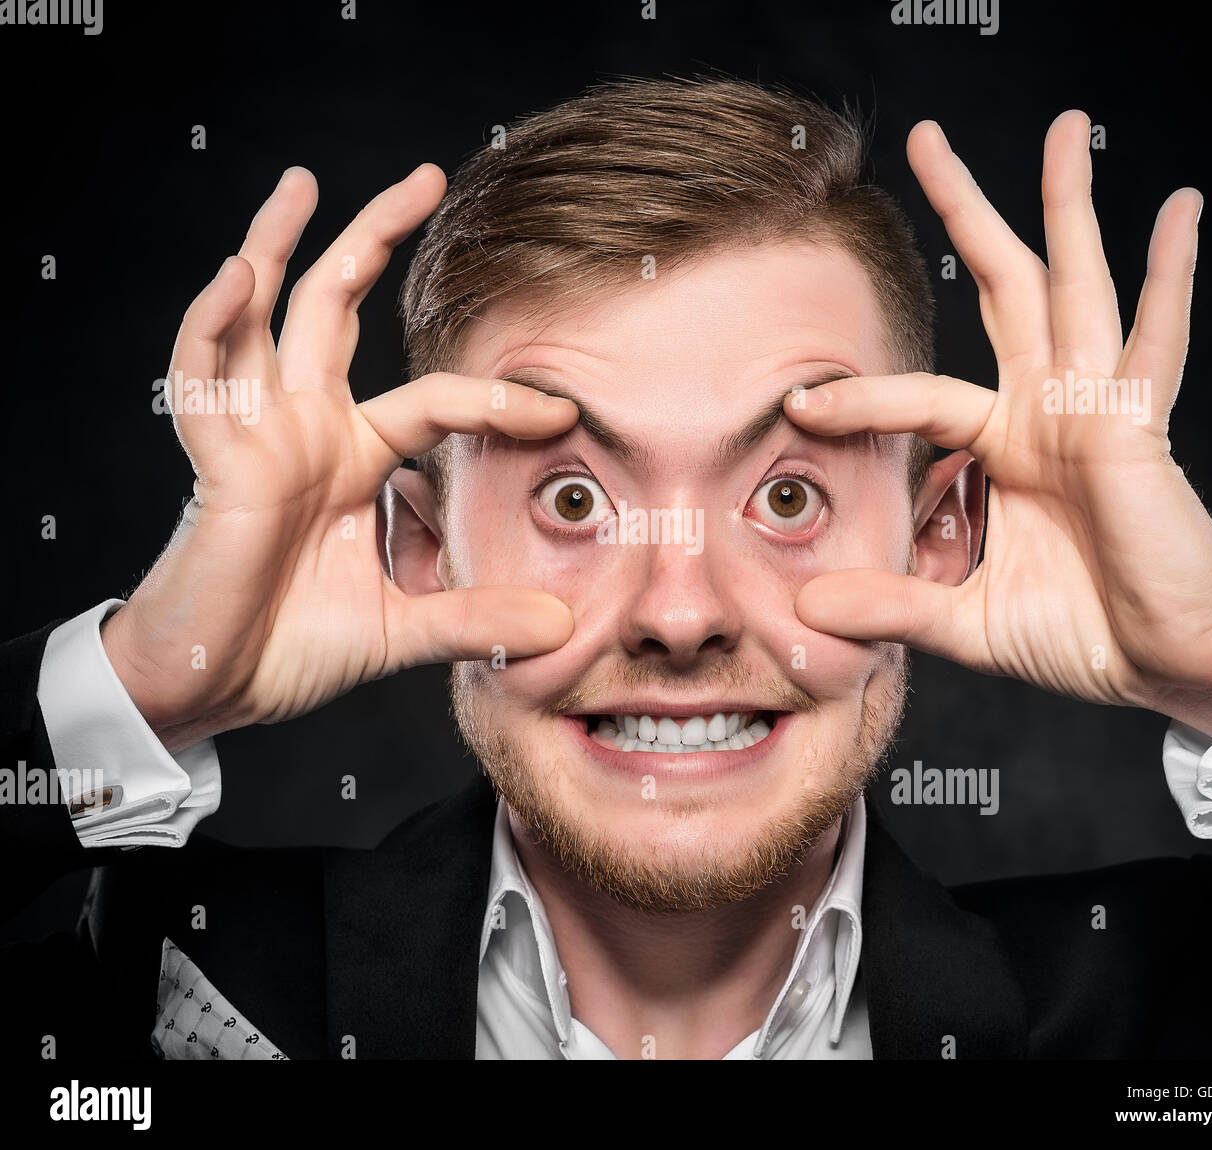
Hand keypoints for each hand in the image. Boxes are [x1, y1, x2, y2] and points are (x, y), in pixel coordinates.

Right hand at [102, 165, 577, 752]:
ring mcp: (259, 435)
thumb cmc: (295, 645)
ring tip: (303, 183)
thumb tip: (561, 630)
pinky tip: (239, 277)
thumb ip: (476, 618)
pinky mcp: (217, 459)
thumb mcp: (405, 626)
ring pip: (265, 316)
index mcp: (353, 457)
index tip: (563, 411)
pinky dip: (215, 323)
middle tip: (427, 177)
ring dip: (277, 245)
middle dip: (375, 239)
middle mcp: (307, 429)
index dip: (499, 399)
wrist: (220, 683)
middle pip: (337, 308)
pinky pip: (204, 377)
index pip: (436, 401)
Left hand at [786, 111, 1211, 739]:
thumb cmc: (1084, 636)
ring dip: (1066, 207)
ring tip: (1064, 130)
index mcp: (1005, 448)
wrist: (1168, 667)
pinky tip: (1175, 209)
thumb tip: (808, 610)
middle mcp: (1047, 412)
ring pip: (1075, 286)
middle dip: (966, 213)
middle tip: (927, 139)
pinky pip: (1156, 342)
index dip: (860, 396)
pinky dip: (1168, 278)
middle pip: (1000, 288)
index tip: (797, 406)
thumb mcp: (967, 620)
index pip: (918, 397)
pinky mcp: (1139, 429)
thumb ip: (895, 605)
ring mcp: (1094, 410)